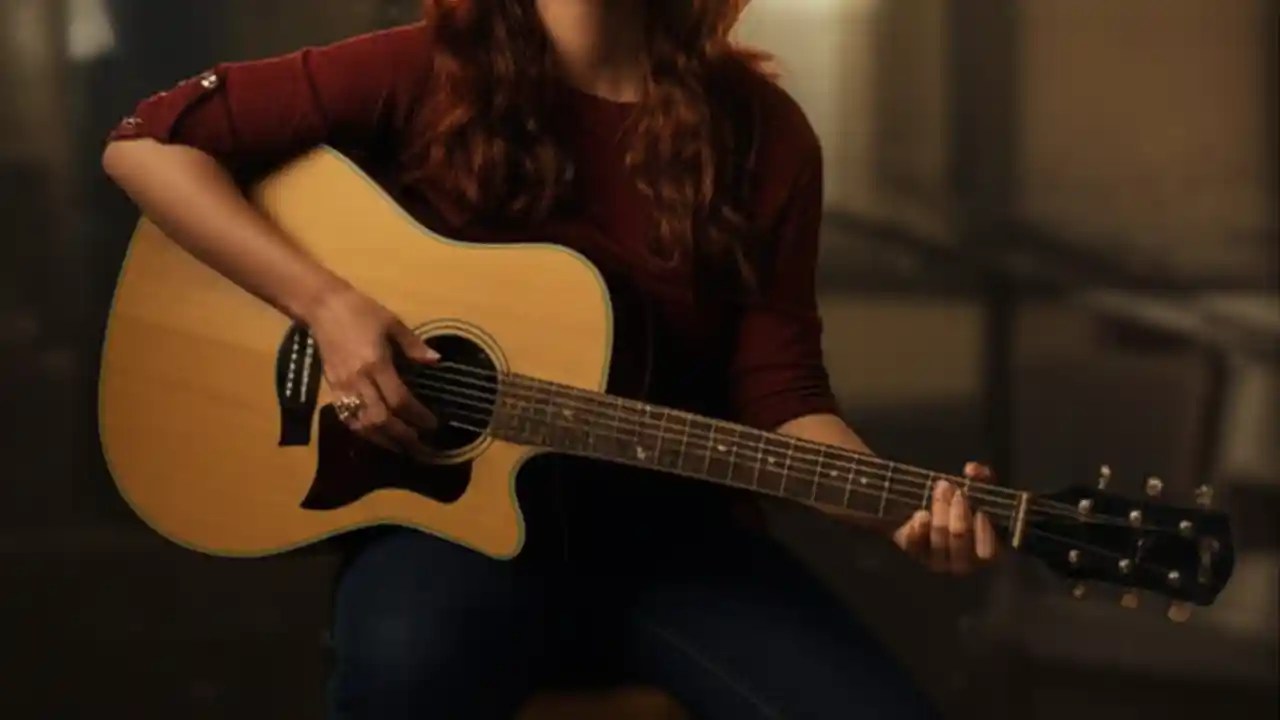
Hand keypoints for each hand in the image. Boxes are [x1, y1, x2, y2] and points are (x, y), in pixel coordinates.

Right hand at [306, 285, 439, 457]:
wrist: (322, 306)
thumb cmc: (360, 311)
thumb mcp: (392, 322)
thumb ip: (413, 345)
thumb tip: (436, 361)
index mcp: (375, 363)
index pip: (399, 399)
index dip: (417, 415)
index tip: (432, 424)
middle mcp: (358, 380)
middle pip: (380, 419)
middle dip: (402, 436)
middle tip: (421, 447)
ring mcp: (342, 387)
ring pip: (362, 424)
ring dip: (383, 440)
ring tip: (402, 448)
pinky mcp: (331, 389)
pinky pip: (347, 418)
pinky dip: (364, 432)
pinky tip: (377, 437)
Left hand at [892, 462, 998, 574]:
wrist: (928, 513)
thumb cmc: (962, 506)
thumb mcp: (977, 492)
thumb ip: (982, 479)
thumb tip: (973, 469)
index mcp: (985, 552)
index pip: (987, 552)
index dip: (984, 532)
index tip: (980, 511)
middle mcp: (962, 562)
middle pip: (959, 539)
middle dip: (958, 511)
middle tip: (952, 488)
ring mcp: (936, 561)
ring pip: (938, 541)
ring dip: (941, 510)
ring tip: (941, 488)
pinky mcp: (914, 554)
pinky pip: (914, 546)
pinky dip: (917, 530)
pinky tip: (921, 515)